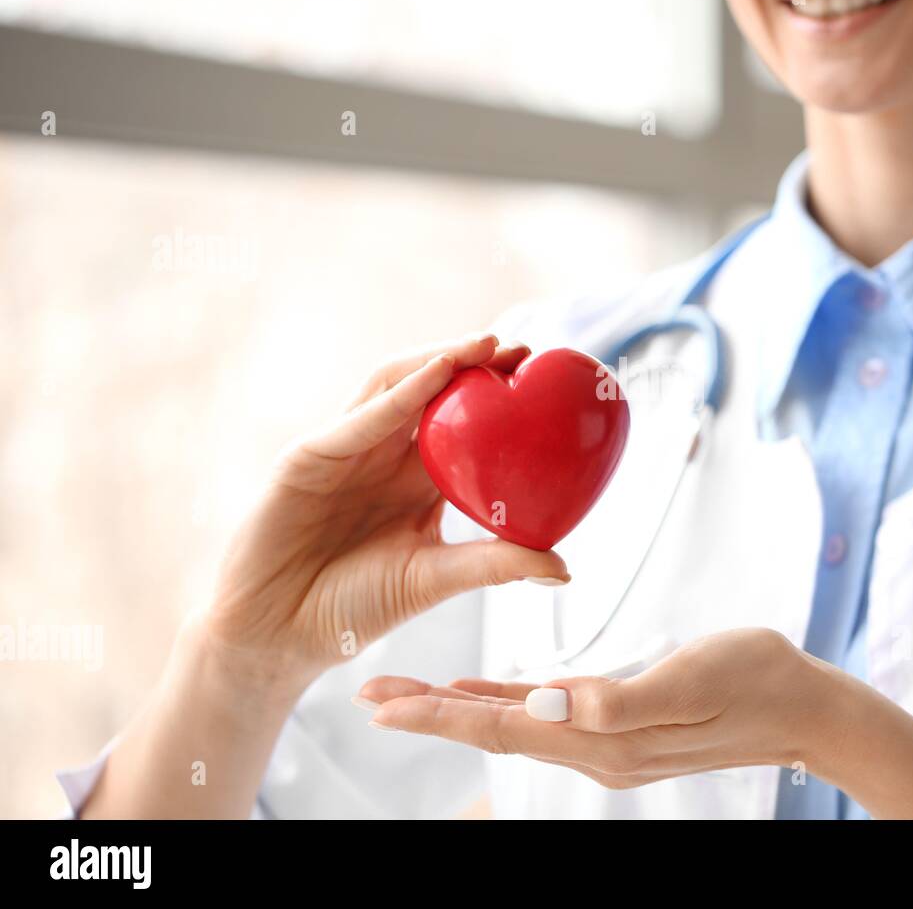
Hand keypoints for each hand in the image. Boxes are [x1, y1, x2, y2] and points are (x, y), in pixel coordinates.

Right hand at [200, 333, 569, 696]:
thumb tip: (563, 568)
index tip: (548, 385)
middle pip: (431, 393)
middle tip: (523, 350)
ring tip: (483, 345)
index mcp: (415, 480)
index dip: (501, 400)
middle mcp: (382, 456)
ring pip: (394, 388)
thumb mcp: (434, 579)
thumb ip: (494, 565)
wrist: (279, 637)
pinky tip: (435, 374)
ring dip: (439, 361)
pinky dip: (399, 395)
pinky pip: (358, 420)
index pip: (463, 425)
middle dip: (476, 364)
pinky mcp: (308, 457)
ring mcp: (344, 451)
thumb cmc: (352, 607)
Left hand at [358, 628, 835, 784]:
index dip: (438, 716)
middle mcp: (596, 747)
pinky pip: (544, 716)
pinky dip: (503, 705)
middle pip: (494, 731)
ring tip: (406, 696)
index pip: (504, 728)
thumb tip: (554, 703)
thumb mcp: (693, 680)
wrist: (806, 708)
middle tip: (368, 695)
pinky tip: (482, 694)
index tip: (382, 703)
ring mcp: (607, 739)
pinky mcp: (619, 723)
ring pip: (512, 724)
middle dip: (428, 714)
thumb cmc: (757, 680)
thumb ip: (622, 699)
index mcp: (606, 739)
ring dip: (455, 710)